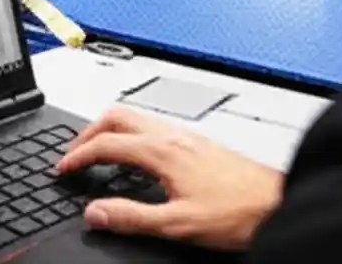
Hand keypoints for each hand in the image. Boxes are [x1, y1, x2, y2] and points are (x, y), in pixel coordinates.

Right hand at [57, 107, 283, 251]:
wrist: (278, 203)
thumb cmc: (238, 212)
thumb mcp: (178, 224)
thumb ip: (132, 217)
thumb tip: (95, 213)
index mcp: (162, 151)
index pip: (106, 143)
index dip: (78, 155)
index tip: (63, 169)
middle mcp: (173, 135)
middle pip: (117, 116)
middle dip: (88, 132)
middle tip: (74, 154)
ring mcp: (187, 135)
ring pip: (136, 117)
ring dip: (110, 130)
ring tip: (99, 152)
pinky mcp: (198, 142)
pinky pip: (153, 125)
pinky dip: (132, 134)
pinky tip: (137, 158)